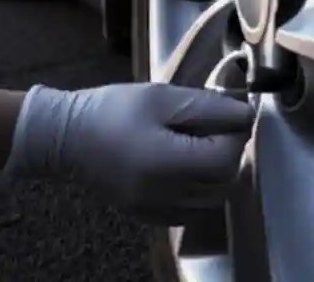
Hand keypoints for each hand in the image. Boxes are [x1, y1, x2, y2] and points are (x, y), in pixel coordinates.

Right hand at [3, 82, 254, 222]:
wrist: (66, 137)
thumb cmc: (114, 110)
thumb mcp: (162, 97)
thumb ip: (209, 107)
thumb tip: (246, 114)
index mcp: (167, 163)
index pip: (226, 158)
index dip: (235, 134)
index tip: (228, 113)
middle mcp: (165, 195)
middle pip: (224, 181)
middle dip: (228, 151)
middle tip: (213, 126)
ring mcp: (157, 210)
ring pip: (212, 198)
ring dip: (216, 172)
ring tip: (198, 145)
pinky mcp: (150, 216)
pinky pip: (192, 210)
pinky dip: (199, 190)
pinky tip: (184, 166)